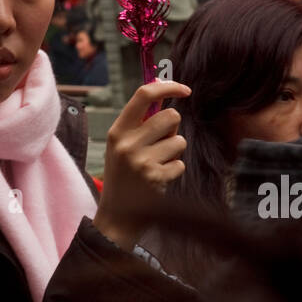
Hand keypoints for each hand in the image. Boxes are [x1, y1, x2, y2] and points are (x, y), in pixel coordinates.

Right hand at [92, 79, 189, 249]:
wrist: (117, 214)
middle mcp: (127, 143)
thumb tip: (165, 91)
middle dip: (173, 128)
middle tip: (161, 142)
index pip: (143, 95)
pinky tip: (159, 179)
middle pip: (170, 116)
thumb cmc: (122, 174)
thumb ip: (140, 122)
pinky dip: (174, 170)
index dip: (168, 86)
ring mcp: (141, 161)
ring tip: (157, 163)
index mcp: (117, 131)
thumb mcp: (121, 145)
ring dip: (174, 151)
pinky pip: (180, 163)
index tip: (185, 89)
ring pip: (179, 140)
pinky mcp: (156, 178)